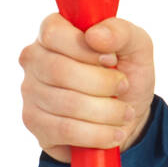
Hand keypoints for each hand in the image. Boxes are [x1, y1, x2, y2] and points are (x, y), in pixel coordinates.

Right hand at [18, 13, 156, 162]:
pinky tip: (114, 133)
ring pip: (65, 103)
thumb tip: (94, 35)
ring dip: (106, 111)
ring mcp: (30, 92)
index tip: (111, 59)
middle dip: (102, 83)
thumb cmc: (127, 72)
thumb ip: (121, 32)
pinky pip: (64, 130)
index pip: (53, 33)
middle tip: (124, 87)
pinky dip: (97, 134)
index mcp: (54, 32)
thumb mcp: (136, 46)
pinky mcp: (35, 123)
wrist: (127, 114)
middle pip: (59, 71)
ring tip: (124, 113)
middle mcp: (35, 59)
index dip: (86, 49)